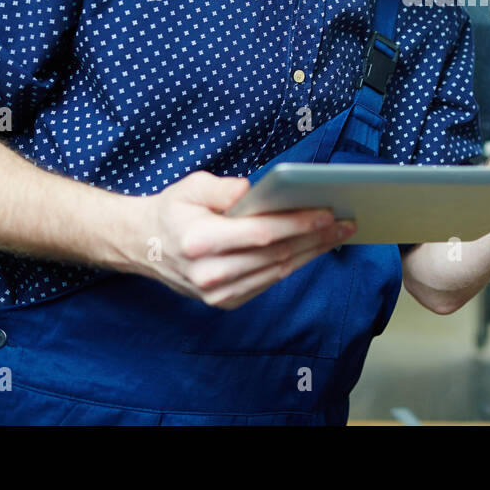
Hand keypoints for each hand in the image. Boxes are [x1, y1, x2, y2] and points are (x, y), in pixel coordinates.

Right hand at [125, 170, 355, 308]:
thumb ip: (226, 189)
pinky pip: (268, 282)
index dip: (298, 224)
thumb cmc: (172, 211)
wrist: (143, 246)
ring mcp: (217, 294)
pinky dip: (294, 264)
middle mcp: (209, 274)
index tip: (327, 212)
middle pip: (276, 255)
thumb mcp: (192, 186)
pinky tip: (313, 248)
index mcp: (200, 242)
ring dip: (312, 253)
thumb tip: (259, 190)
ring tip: (338, 234)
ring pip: (277, 272)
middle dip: (316, 238)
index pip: (261, 234)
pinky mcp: (225, 303)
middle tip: (346, 222)